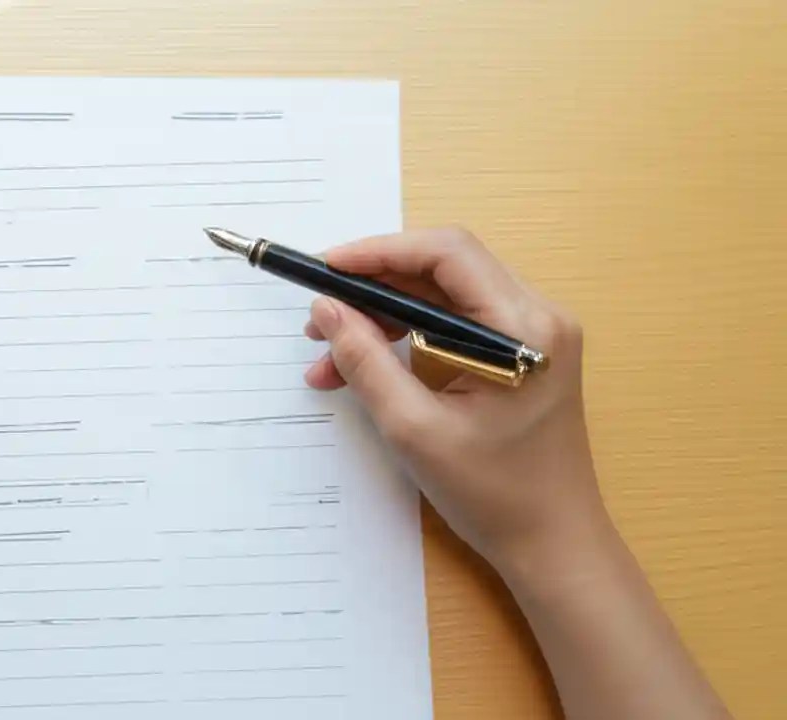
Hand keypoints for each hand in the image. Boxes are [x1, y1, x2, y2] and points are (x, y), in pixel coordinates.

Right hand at [303, 227, 603, 570]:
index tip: (325, 270)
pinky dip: (407, 336)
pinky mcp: (521, 354)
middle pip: (443, 270)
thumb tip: (326, 310)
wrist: (553, 544)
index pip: (446, 254)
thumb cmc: (495, 495)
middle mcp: (537, 317)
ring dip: (385, 317)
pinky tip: (366, 365)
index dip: (379, 252)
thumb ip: (366, 361)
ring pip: (443, 297)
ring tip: (330, 355)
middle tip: (319, 319)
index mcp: (523, 327)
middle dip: (373, 288)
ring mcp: (532, 335)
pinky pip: (454, 324)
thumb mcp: (414, 429)